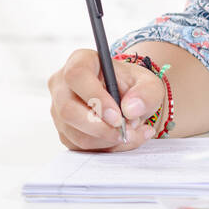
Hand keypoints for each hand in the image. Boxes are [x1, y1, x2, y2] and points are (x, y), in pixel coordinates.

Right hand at [47, 48, 165, 150]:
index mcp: (81, 61)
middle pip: (68, 110)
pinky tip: (123, 139)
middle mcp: (63, 85)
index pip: (77, 75)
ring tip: (133, 133)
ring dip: (106, 140)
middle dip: (100, 127)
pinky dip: (105, 147)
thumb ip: (146, 94)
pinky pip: (79, 146)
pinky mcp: (64, 131)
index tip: (117, 116)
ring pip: (75, 133)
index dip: (95, 97)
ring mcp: (59, 109)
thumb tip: (131, 110)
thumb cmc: (133, 87)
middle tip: (125, 132)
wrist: (129, 101)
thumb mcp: (149, 84)